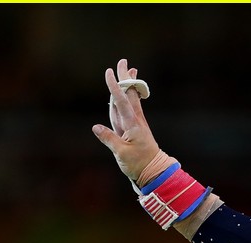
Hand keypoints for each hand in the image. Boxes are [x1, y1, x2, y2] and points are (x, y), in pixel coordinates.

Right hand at [92, 58, 159, 181]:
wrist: (154, 172)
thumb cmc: (138, 164)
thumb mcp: (121, 153)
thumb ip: (109, 139)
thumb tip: (96, 127)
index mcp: (132, 124)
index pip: (122, 101)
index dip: (115, 86)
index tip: (111, 72)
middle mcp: (135, 121)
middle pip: (129, 95)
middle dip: (126, 78)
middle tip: (124, 62)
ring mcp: (136, 124)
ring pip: (131, 100)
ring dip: (129, 85)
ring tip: (131, 71)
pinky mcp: (135, 129)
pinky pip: (128, 111)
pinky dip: (126, 99)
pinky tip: (125, 93)